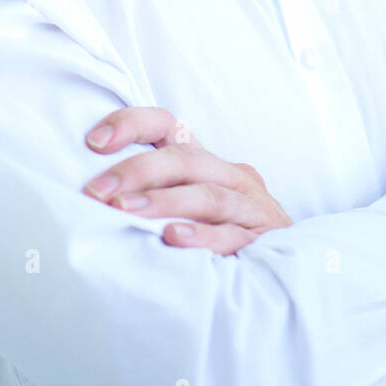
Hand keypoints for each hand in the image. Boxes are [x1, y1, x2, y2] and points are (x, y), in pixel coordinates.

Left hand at [82, 106, 292, 254]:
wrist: (292, 260)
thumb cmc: (223, 230)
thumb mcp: (189, 203)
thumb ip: (153, 194)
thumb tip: (93, 196)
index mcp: (204, 160)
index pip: (167, 124)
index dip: (131, 124)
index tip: (93, 142)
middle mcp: (229, 173)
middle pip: (183, 160)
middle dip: (136, 171)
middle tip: (97, 192)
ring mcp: (249, 204)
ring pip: (206, 195)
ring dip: (163, 202)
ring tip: (125, 211)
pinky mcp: (262, 237)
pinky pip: (232, 234)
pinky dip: (202, 236)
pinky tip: (173, 238)